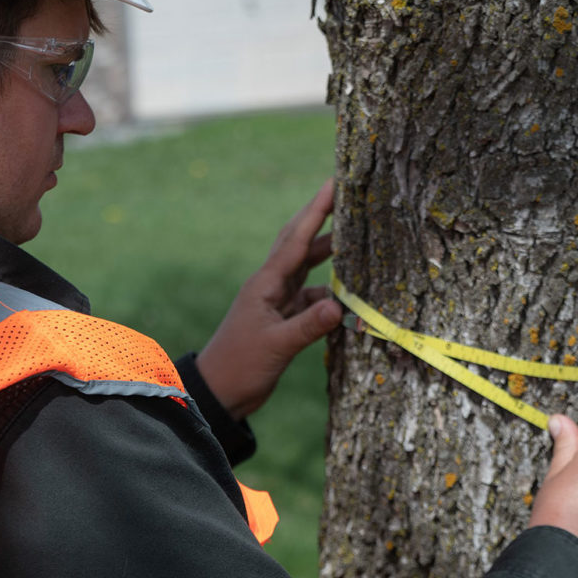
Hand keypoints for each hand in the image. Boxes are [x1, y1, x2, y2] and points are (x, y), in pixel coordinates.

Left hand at [196, 181, 343, 417]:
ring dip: (330, 257)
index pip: (296, 240)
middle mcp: (272, 286)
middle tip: (346, 197)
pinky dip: (331, 297)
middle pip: (301, 244)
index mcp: (265, 284)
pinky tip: (349, 298)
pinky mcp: (284, 320)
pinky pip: (312, 300)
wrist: (219, 392)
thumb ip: (308, 327)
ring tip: (357, 240)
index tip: (333, 185)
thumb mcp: (276, 346)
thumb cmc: (240, 366)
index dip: (316, 212)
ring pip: (309, 271)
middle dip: (322, 220)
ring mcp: (278, 302)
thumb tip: (341, 306)